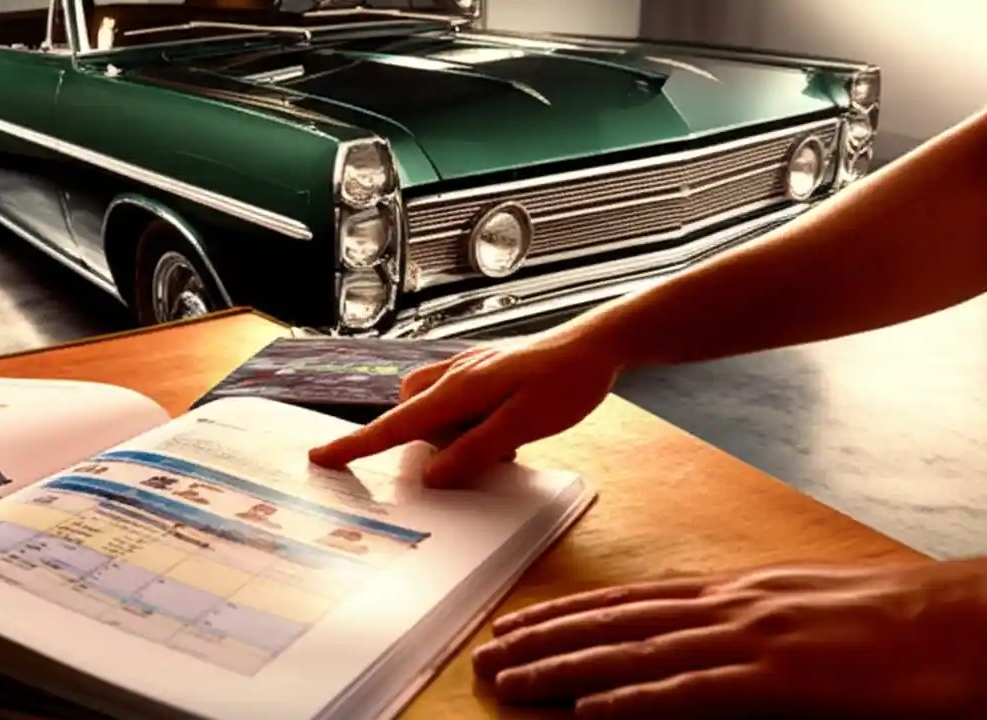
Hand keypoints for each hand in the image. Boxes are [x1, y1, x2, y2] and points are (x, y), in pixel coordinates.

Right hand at [308, 321, 627, 486]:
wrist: (599, 343)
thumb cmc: (567, 381)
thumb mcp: (525, 424)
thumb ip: (476, 451)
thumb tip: (432, 476)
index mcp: (459, 388)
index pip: (396, 425)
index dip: (358, 444)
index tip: (322, 457)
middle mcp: (455, 374)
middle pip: (414, 418)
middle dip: (432, 443)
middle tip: (489, 450)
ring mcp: (469, 369)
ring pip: (435, 409)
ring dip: (453, 433)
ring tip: (503, 440)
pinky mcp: (485, 370)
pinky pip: (458, 401)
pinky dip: (470, 421)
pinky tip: (507, 425)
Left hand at [471, 560, 986, 718]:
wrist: (955, 622)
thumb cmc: (884, 617)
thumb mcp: (795, 608)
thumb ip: (737, 620)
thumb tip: (687, 634)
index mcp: (730, 592)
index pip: (625, 601)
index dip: (564, 614)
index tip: (517, 623)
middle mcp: (724, 608)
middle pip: (612, 623)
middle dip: (543, 640)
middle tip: (486, 655)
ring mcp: (747, 641)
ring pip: (633, 654)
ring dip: (564, 670)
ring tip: (511, 682)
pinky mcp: (776, 681)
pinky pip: (691, 693)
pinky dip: (634, 702)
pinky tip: (589, 714)